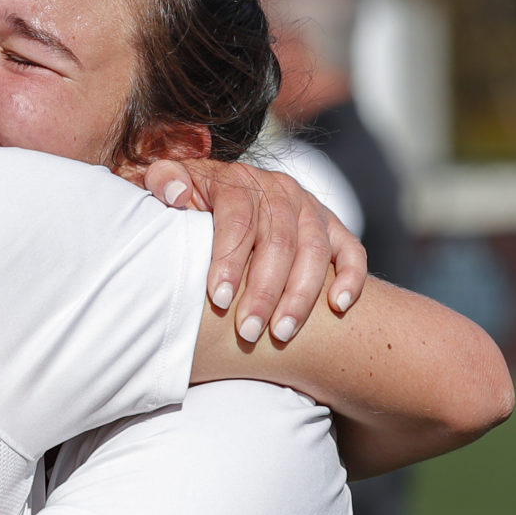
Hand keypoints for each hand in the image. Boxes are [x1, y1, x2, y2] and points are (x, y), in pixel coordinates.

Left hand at [142, 158, 367, 343]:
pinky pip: (351, 250)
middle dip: (264, 291)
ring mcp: (310, 208)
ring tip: (281, 334)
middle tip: (248, 332)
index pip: (238, 219)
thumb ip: (164, 180)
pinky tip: (339, 307)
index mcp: (238, 181)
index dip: (230, 259)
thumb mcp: (168, 182)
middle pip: (279, 241)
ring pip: (315, 251)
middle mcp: (280, 190)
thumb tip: (174, 191)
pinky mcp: (332, 226)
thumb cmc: (190, 200)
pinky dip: (351, 277)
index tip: (220, 299)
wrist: (222, 191)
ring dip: (301, 295)